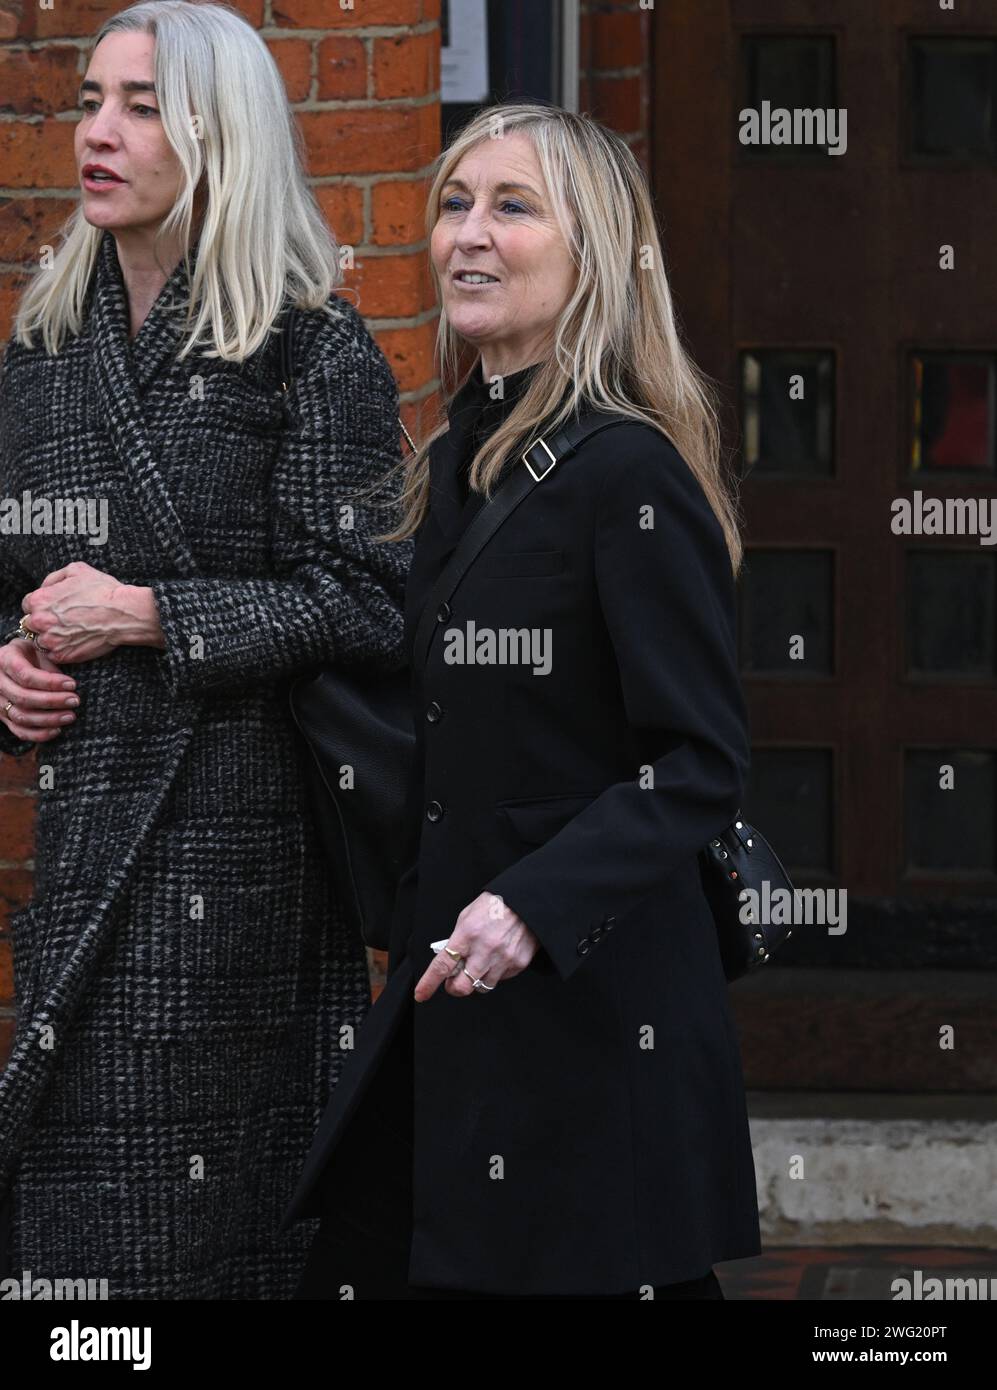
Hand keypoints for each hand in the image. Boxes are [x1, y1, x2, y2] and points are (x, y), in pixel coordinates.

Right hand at [0, 637, 78, 742]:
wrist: (9, 662)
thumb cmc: (28, 654)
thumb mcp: (37, 649)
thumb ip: (48, 664)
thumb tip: (67, 685)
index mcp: (5, 660)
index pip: (26, 675)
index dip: (50, 682)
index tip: (72, 684)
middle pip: (23, 697)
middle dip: (53, 701)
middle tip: (75, 700)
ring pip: (21, 716)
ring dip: (48, 719)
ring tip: (70, 716)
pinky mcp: (3, 717)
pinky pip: (19, 730)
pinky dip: (38, 734)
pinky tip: (57, 730)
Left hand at [22, 561, 162, 661]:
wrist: (123, 614)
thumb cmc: (103, 591)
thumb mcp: (77, 570)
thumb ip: (54, 577)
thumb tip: (45, 586)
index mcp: (39, 600)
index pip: (27, 605)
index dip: (41, 605)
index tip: (53, 608)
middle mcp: (40, 621)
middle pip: (31, 624)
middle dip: (43, 622)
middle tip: (62, 620)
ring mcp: (51, 640)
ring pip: (40, 641)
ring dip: (50, 637)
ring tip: (70, 632)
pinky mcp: (63, 655)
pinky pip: (52, 655)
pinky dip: (61, 650)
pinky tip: (74, 641)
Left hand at [413, 891, 539, 1001]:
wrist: (527, 902)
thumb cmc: (494, 906)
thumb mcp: (468, 916)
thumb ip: (457, 940)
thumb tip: (450, 961)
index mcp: (467, 935)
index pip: (443, 965)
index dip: (429, 983)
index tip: (421, 994)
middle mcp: (485, 950)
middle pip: (462, 987)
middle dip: (454, 988)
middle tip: (455, 981)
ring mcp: (503, 959)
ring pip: (481, 987)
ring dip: (476, 981)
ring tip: (480, 964)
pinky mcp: (518, 964)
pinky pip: (500, 979)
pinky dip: (495, 973)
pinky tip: (498, 957)